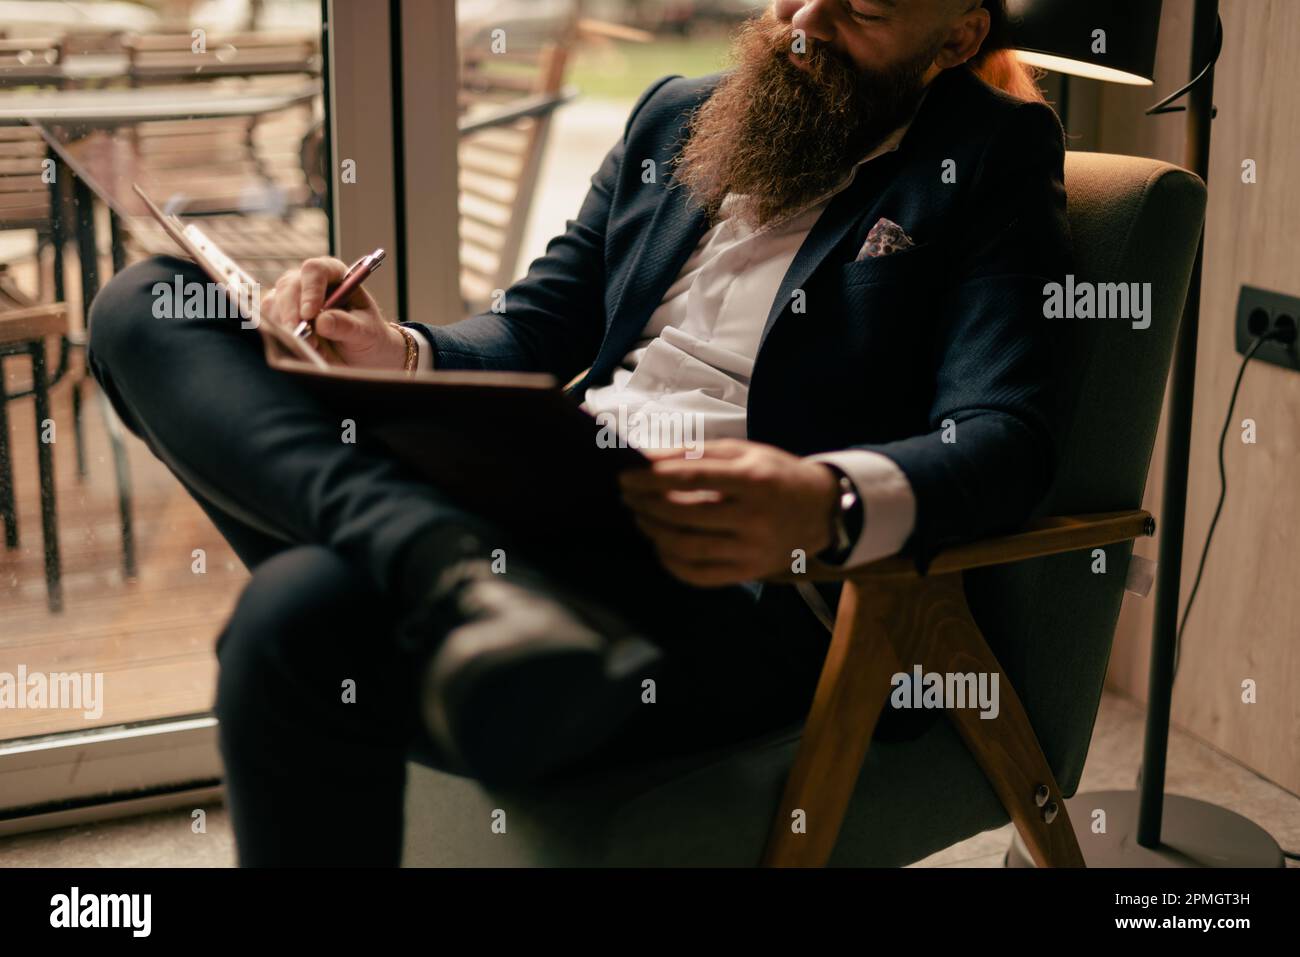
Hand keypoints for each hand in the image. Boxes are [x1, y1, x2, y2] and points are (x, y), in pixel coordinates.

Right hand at [260, 256, 406, 368]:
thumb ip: (347, 325)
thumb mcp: (366, 332)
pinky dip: (281, 336)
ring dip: (288, 328)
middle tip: (303, 338)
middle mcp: (309, 281)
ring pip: (274, 305)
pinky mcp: (279, 314)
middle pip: (289, 286)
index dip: (310, 290)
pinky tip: (301, 348)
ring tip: (313, 348)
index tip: (309, 313)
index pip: (315, 270)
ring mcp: (291, 296)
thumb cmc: (368, 336)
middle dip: (292, 314)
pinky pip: (269, 322)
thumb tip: (322, 321)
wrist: (361, 354)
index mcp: (334, 274)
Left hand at [618, 438, 839, 586]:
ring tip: (641, 516)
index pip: (691, 478)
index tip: (625, 476)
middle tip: (629, 496)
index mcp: (753, 480)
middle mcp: (753, 518)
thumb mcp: (743, 453)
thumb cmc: (775, 475)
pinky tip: (660, 545)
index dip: (651, 478)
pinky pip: (698, 575)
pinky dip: (671, 562)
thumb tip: (647, 459)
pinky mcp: (747, 573)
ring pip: (686, 548)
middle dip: (647, 505)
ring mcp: (751, 551)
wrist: (821, 511)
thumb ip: (696, 453)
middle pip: (684, 515)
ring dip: (653, 532)